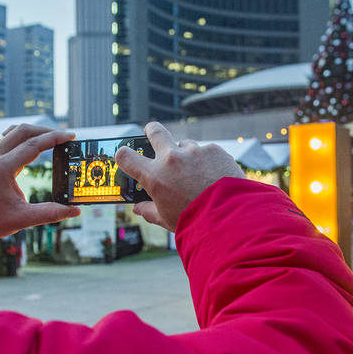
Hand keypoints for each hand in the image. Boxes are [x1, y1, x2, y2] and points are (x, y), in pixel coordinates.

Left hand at [0, 125, 79, 249]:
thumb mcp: (22, 219)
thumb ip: (50, 213)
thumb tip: (74, 211)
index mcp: (2, 169)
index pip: (33, 145)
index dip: (55, 138)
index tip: (71, 136)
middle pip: (23, 131)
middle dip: (46, 131)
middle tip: (64, 136)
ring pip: (12, 132)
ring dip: (32, 131)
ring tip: (49, 138)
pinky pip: (3, 139)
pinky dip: (19, 137)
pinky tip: (29, 146)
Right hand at [114, 122, 244, 231]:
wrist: (229, 218)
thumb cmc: (194, 222)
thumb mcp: (166, 219)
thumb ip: (149, 210)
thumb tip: (139, 208)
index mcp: (155, 176)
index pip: (126, 156)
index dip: (123, 155)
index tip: (126, 156)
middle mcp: (171, 158)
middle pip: (155, 131)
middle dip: (151, 131)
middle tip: (151, 133)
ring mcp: (194, 151)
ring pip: (185, 145)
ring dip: (186, 154)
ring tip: (196, 174)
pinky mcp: (214, 150)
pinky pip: (206, 152)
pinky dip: (207, 162)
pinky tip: (213, 177)